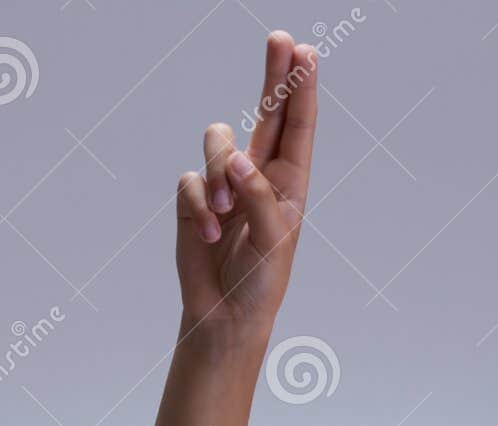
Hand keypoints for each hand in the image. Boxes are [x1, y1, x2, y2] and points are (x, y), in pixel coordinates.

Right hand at [174, 31, 316, 337]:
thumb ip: (260, 198)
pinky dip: (200, 206)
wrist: (224, 314)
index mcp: (289, 184)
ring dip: (219, 171)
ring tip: (225, 209)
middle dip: (273, 76)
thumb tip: (238, 160)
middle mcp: (259, 174)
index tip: (305, 53)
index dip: (300, 89)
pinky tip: (211, 235)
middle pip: (265, 112)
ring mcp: (225, 182)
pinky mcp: (195, 197)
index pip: (296, 127)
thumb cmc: (260, 282)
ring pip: (218, 142)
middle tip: (281, 40)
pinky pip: (191, 180)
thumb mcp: (273, 243)